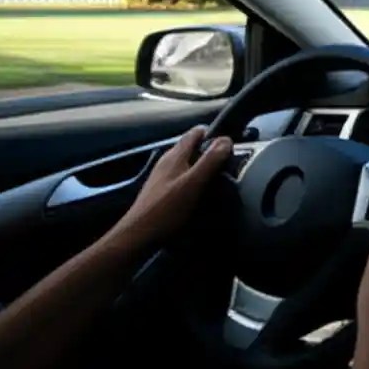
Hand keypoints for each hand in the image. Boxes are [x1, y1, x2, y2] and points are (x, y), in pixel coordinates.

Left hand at [110, 126, 230, 250]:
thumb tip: (226, 139)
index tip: (230, 146)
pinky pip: (183, 178)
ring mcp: (162, 176)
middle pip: (193, 148)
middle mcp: (167, 162)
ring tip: (219, 182)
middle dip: (210, 153)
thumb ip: (210, 160)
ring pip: (188, 164)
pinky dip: (195, 182)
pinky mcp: (161, 191)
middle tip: (228, 166)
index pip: (196, 132)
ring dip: (203, 168)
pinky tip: (201, 196)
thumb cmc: (166, 209)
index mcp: (175, 155)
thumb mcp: (193, 183)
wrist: (138, 235)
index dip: (214, 134)